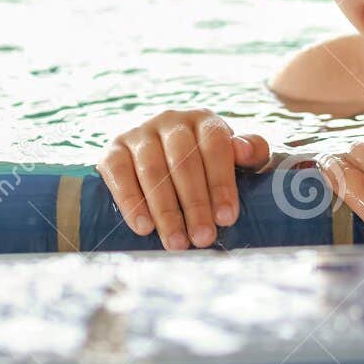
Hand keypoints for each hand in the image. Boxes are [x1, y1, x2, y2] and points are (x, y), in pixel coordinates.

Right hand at [95, 109, 271, 248]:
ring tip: (177, 242)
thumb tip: (244, 150)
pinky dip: (131, 201)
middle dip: (195, 204)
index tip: (227, 218)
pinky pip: (118, 173)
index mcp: (203, 121)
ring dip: (165, 210)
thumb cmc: (209, 164)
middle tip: (203, 238)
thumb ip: (250, 151)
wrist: (161, 159)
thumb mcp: (236, 157)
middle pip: (183, 161)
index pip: (214, 145)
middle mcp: (170, 121)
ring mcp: (139, 134)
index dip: (221, 182)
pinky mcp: (113, 150)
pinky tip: (143, 227)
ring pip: (151, 170)